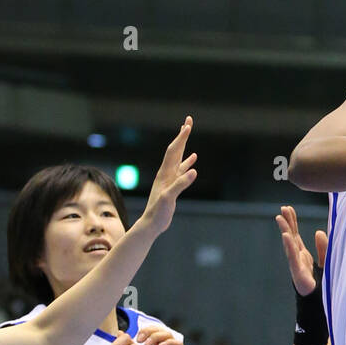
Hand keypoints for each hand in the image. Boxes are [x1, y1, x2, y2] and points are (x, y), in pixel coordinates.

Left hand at [137, 326, 190, 344]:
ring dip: (158, 336)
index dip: (145, 331)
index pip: (154, 332)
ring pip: (169, 335)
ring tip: (147, 343)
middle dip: (150, 331)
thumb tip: (119, 337)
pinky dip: (169, 343)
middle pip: (161, 330)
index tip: (136, 339)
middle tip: (140, 339)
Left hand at [142, 117, 197, 234]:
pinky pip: (181, 169)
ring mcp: (169, 178)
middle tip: (188, 120)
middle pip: (175, 149)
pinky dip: (187, 162)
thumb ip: (180, 184)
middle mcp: (166, 172)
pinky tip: (193, 159)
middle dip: (182, 135)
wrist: (151, 223)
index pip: (174, 151)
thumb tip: (194, 170)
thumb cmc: (159, 212)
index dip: (181, 138)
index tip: (188, 125)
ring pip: (178, 157)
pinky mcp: (172, 185)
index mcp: (165, 173)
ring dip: (184, 145)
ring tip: (188, 133)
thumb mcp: (169, 198)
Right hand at [275, 205, 327, 294]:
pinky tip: (286, 235)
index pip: (295, 235)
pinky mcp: (298, 274)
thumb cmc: (322, 285)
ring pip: (290, 245)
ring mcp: (297, 265)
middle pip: (291, 237)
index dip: (292, 222)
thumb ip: (323, 248)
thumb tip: (318, 232)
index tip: (288, 209)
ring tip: (280, 217)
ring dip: (285, 230)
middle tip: (283, 208)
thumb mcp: (326, 261)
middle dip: (288, 222)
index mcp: (303, 256)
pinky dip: (290, 246)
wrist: (320, 303)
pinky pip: (293, 258)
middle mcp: (298, 259)